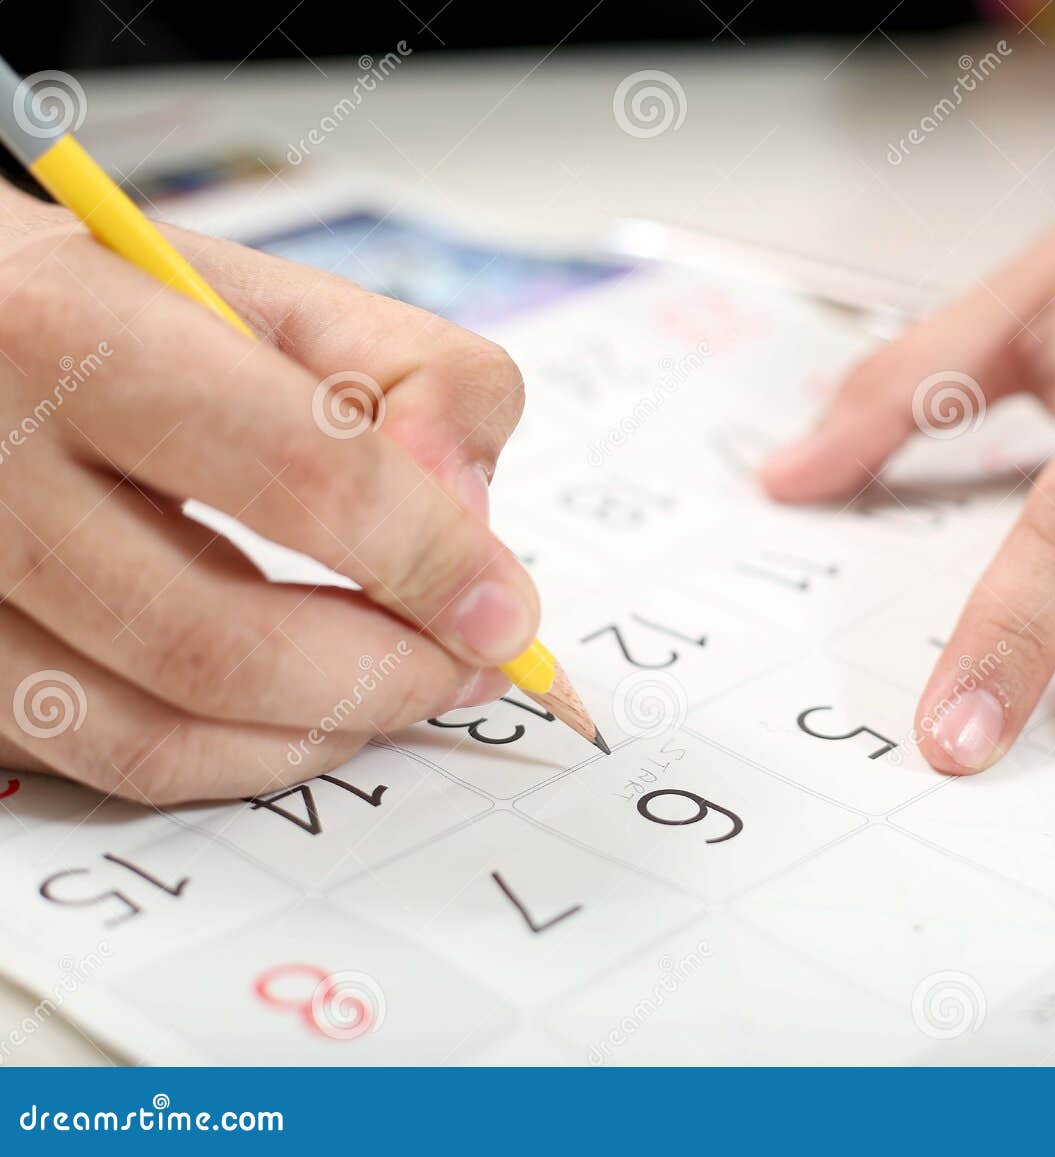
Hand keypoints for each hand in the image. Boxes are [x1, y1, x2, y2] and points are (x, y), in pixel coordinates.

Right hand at [0, 184, 538, 802]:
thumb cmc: (106, 306)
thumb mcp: (264, 290)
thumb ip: (410, 376)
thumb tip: (474, 528)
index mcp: (68, 329)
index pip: (300, 473)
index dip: (430, 560)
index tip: (506, 610)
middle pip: (219, 640)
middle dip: (387, 675)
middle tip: (470, 667)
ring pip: (154, 733)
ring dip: (318, 734)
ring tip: (398, 689)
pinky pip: (102, 761)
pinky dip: (232, 759)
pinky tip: (297, 713)